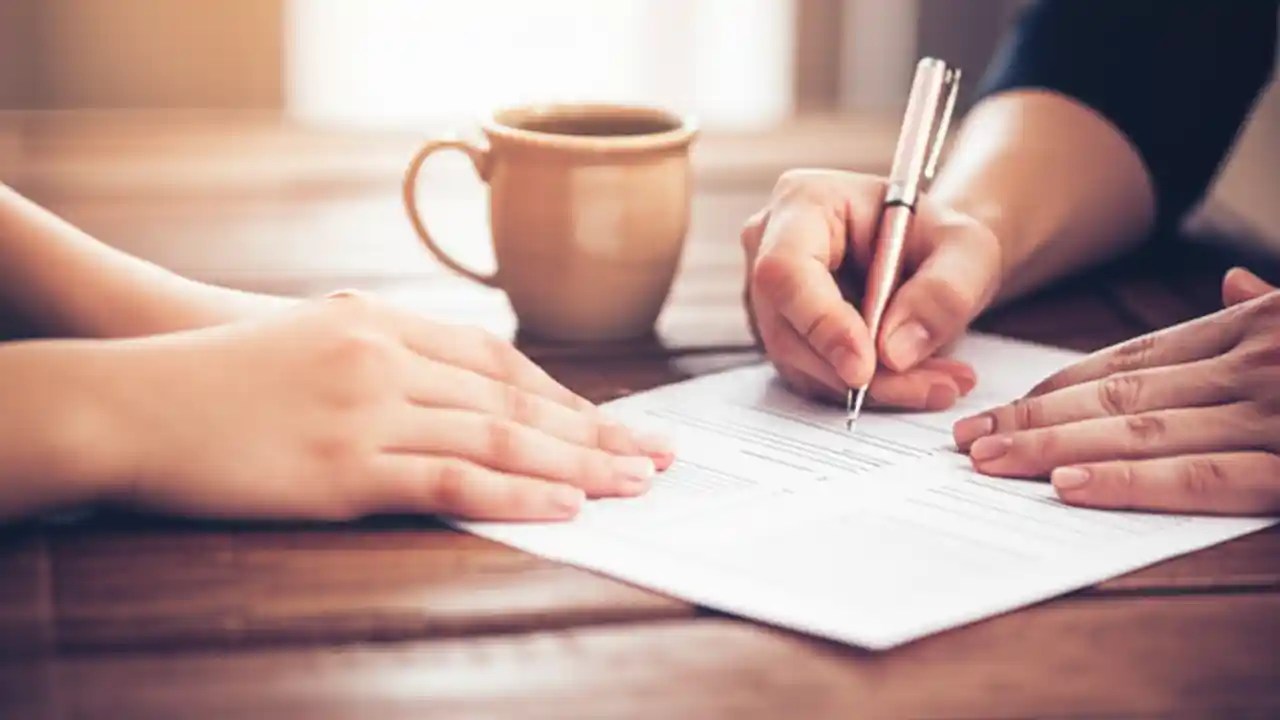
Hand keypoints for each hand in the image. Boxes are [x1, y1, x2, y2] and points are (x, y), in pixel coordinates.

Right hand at [100, 292, 672, 520]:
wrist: (136, 398)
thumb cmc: (221, 374)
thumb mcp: (313, 339)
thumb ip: (386, 356)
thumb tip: (449, 392)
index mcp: (382, 321)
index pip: (498, 361)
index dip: (563, 396)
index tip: (610, 422)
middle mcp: (388, 358)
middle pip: (515, 400)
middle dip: (596, 430)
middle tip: (661, 453)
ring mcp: (370, 411)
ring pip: (499, 439)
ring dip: (578, 464)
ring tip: (637, 484)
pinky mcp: (346, 468)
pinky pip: (453, 483)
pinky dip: (516, 494)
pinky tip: (565, 505)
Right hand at [741, 170, 1001, 408]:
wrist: (931, 255)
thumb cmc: (940, 238)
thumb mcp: (968, 251)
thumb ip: (942, 293)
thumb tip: (894, 351)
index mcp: (804, 202)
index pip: (787, 269)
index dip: (820, 322)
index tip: (864, 369)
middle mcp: (770, 245)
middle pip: (788, 327)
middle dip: (858, 370)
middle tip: (931, 385)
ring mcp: (768, 295)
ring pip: (799, 362)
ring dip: (871, 386)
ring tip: (939, 382)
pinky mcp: (781, 333)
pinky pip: (811, 377)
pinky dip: (864, 390)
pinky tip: (914, 381)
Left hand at [955, 268, 1279, 514]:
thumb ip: (1268, 310)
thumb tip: (1231, 284)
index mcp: (1251, 334)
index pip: (1134, 360)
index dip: (1059, 387)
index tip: (1002, 408)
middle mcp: (1249, 369)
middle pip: (1117, 395)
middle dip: (1032, 417)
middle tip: (965, 438)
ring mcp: (1269, 417)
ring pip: (1138, 431)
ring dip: (1053, 446)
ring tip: (989, 461)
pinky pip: (1200, 478)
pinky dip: (1130, 480)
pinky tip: (1067, 486)